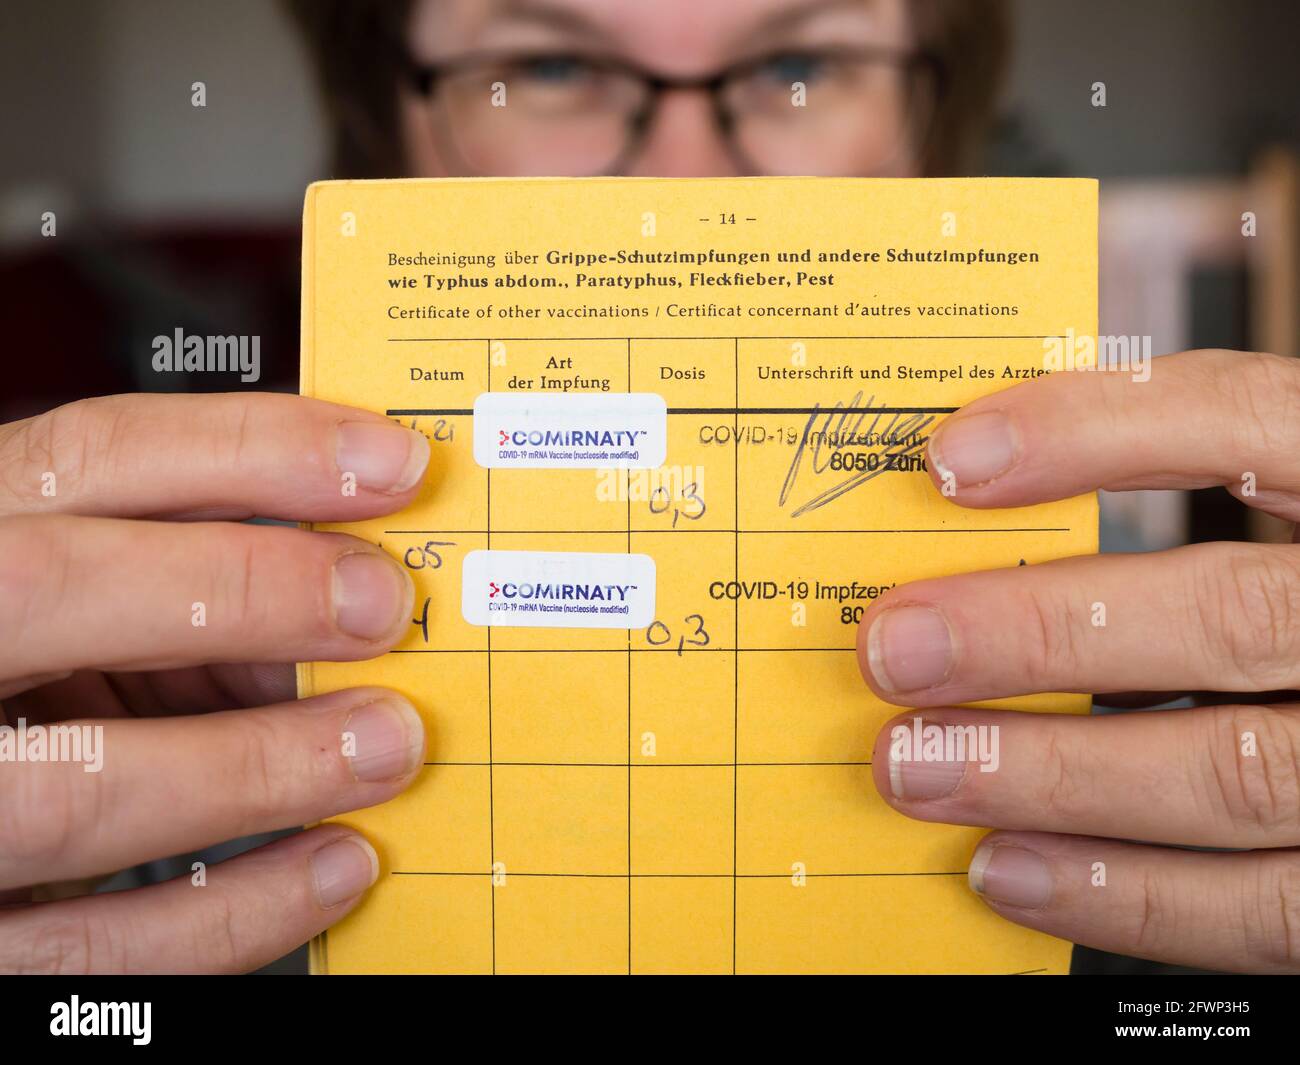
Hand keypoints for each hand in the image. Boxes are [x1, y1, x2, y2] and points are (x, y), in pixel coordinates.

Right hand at [0, 392, 430, 971]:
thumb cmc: (30, 673)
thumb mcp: (78, 605)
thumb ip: (177, 586)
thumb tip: (342, 600)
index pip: (90, 457)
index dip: (253, 451)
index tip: (390, 464)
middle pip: (54, 588)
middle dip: (245, 589)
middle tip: (383, 607)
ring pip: (76, 787)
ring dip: (262, 766)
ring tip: (386, 747)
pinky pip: (90, 951)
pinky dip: (232, 912)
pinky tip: (334, 863)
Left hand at [857, 349, 1299, 972]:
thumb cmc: (1298, 602)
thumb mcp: (1278, 513)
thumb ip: (1175, 489)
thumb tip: (984, 489)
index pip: (1248, 421)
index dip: (1099, 429)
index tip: (954, 457)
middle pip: (1227, 615)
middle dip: (1037, 633)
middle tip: (897, 648)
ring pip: (1233, 771)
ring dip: (1048, 774)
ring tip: (917, 765)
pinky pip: (1257, 904)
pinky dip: (1117, 891)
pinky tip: (1004, 867)